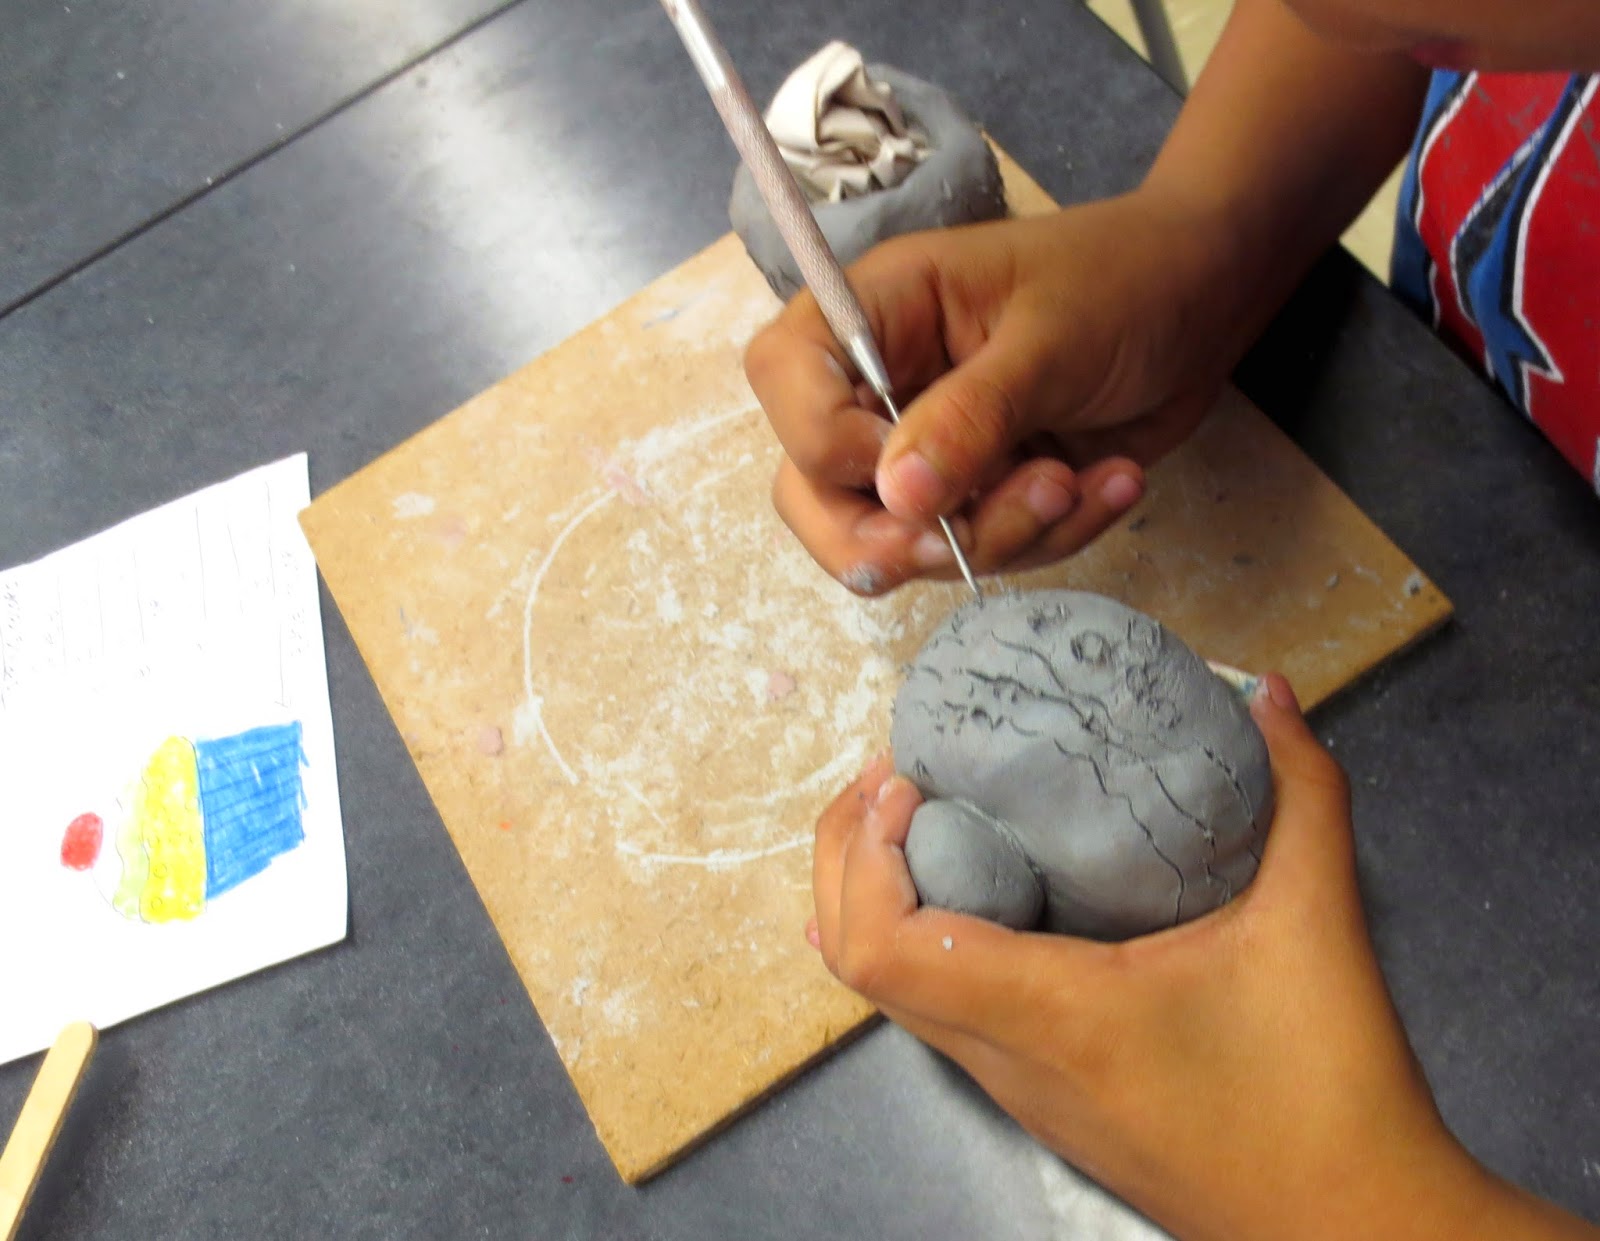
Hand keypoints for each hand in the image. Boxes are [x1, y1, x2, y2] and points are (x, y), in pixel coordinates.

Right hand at [744, 189, 1252, 594]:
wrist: (1205, 302)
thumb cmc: (1125, 282)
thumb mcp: (1052, 341)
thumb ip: (972, 417)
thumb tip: (900, 498)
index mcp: (877, 312)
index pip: (783, 379)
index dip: (825, 444)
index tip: (912, 471)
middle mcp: (880, 386)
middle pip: (811, 491)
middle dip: (895, 538)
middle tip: (980, 532)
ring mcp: (924, 448)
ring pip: (897, 541)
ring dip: (994, 538)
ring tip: (1079, 485)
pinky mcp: (975, 493)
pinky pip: (975, 553)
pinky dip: (1045, 540)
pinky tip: (1111, 485)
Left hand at [808, 677, 1595, 1240]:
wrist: (1351, 1231)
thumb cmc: (1328, 1091)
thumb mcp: (1319, 926)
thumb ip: (1301, 796)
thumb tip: (1267, 692)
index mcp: (1050, 1014)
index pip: (884, 948)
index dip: (864, 855)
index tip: (906, 779)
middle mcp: (1005, 1059)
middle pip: (858, 964)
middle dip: (848, 857)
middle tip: (899, 772)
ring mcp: (1015, 1089)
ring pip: (891, 995)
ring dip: (872, 897)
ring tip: (918, 812)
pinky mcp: (1038, 1100)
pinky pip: (935, 1014)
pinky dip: (911, 941)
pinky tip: (955, 889)